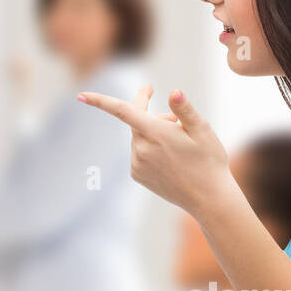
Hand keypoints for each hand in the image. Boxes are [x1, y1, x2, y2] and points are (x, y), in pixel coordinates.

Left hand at [76, 85, 231, 213]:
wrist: (208, 198)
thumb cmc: (210, 161)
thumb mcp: (203, 130)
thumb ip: (185, 110)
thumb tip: (173, 92)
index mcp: (156, 134)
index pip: (124, 111)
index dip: (100, 101)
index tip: (81, 96)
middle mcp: (142, 149)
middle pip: (137, 120)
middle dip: (154, 115)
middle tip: (179, 124)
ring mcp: (137, 164)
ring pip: (139, 136)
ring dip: (154, 133)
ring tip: (179, 147)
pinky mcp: (136, 175)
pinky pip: (139, 152)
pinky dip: (151, 149)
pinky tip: (170, 161)